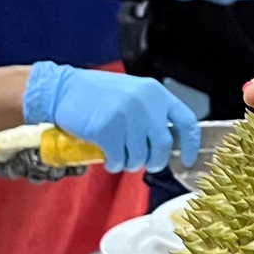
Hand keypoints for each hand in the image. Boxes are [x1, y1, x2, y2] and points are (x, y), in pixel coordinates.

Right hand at [22, 62, 199, 174]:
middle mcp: (145, 103)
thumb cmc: (95, 94)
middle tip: (143, 162)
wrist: (62, 89)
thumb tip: (164, 144)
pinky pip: (118, 160)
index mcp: (155, 93)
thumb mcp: (132, 94)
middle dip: (154, 161)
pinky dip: (113, 164)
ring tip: (119, 155)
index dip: (191, 144)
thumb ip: (151, 113)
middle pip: (163, 146)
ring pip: (139, 157)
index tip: (188, 159)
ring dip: (129, 163)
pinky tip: (107, 157)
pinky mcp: (107, 130)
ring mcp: (126, 116)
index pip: (186, 121)